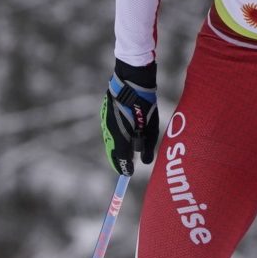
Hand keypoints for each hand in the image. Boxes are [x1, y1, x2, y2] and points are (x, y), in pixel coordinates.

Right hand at [102, 59, 159, 174]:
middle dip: (119, 161)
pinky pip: (110, 132)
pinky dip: (115, 138)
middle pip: (113, 152)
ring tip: (123, 156)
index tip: (128, 174)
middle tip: (124, 168)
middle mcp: (110, 133)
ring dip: (117, 149)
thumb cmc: (144, 105)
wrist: (131, 83)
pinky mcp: (105, 116)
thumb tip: (145, 162)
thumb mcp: (150, 128)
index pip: (121, 159)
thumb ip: (147, 146)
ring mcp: (106, 124)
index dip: (124, 168)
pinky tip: (122, 137)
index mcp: (121, 138)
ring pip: (110, 142)